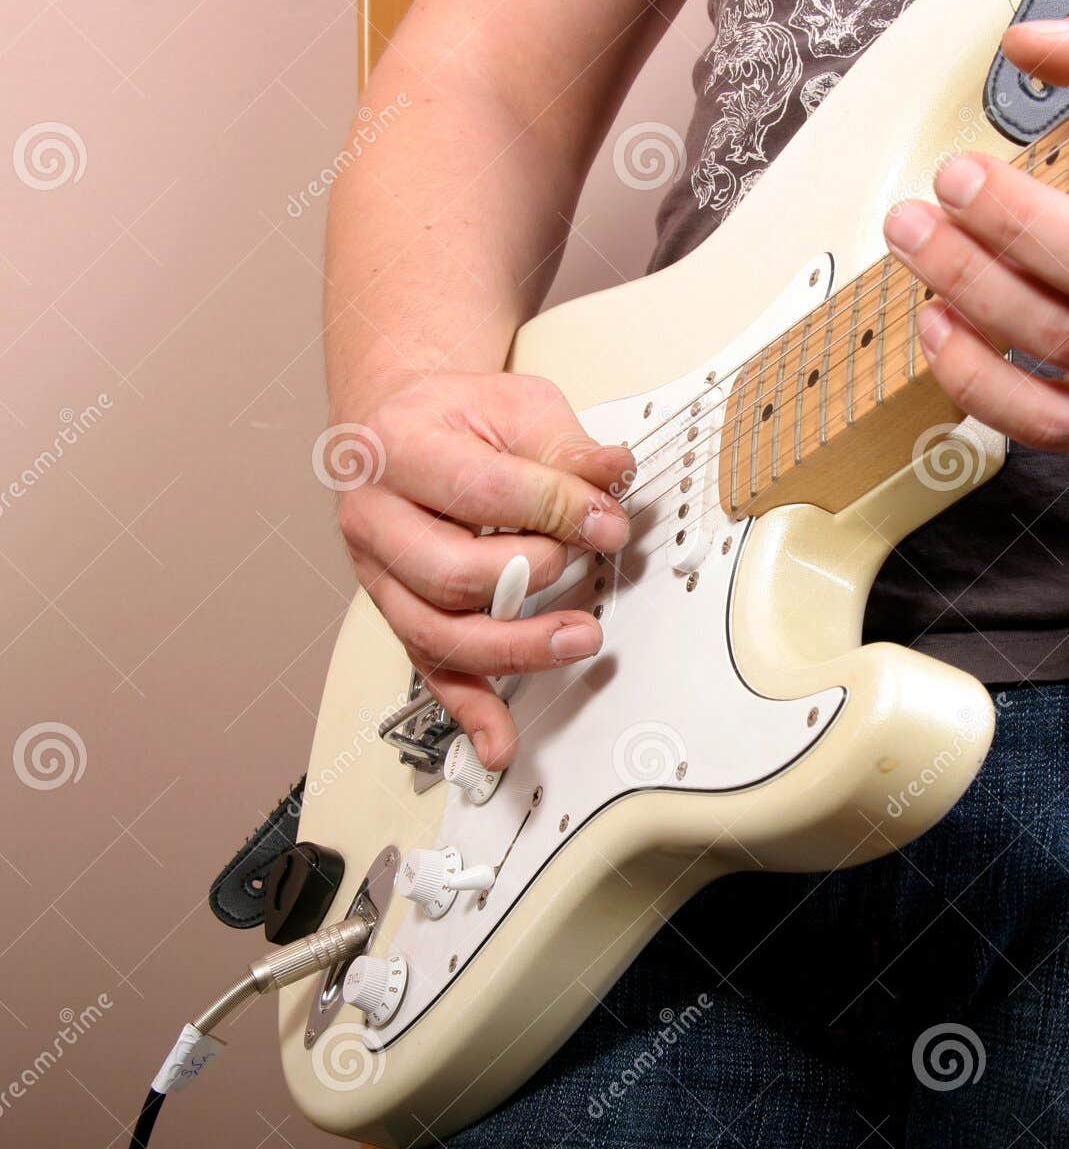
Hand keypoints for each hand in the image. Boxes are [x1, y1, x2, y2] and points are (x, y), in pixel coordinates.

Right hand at [333, 371, 634, 768]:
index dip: (557, 509)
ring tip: (580, 639)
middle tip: (584, 560)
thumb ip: (564, 446)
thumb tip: (614, 473)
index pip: (482, 491)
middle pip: (451, 572)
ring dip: (517, 646)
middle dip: (534, 573)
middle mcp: (374, 518)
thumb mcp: (514, 408)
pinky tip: (499, 740)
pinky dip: (470, 711)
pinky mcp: (400, 614)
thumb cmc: (453, 419)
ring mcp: (380, 575)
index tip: (607, 521)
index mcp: (398, 449)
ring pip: (438, 633)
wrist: (399, 429)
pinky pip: (431, 673)